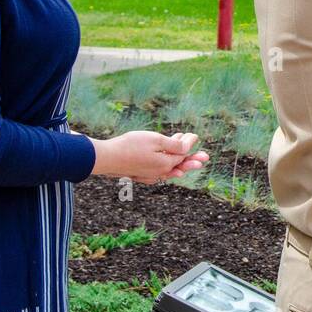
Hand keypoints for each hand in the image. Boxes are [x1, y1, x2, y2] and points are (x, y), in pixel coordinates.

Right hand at [91, 130, 208, 183]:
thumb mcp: (156, 140)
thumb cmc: (130, 146)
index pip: (183, 154)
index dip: (190, 144)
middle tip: (206, 157)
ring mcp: (149, 176)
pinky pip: (159, 174)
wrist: (106, 157)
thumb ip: (175, 144)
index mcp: (166, 164)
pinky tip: (169, 169)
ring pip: (169, 170)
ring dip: (180, 163)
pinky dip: (167, 168)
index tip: (195, 135)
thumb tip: (190, 145)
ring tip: (189, 160)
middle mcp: (159, 172)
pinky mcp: (140, 175)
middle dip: (192, 159)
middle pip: (179, 165)